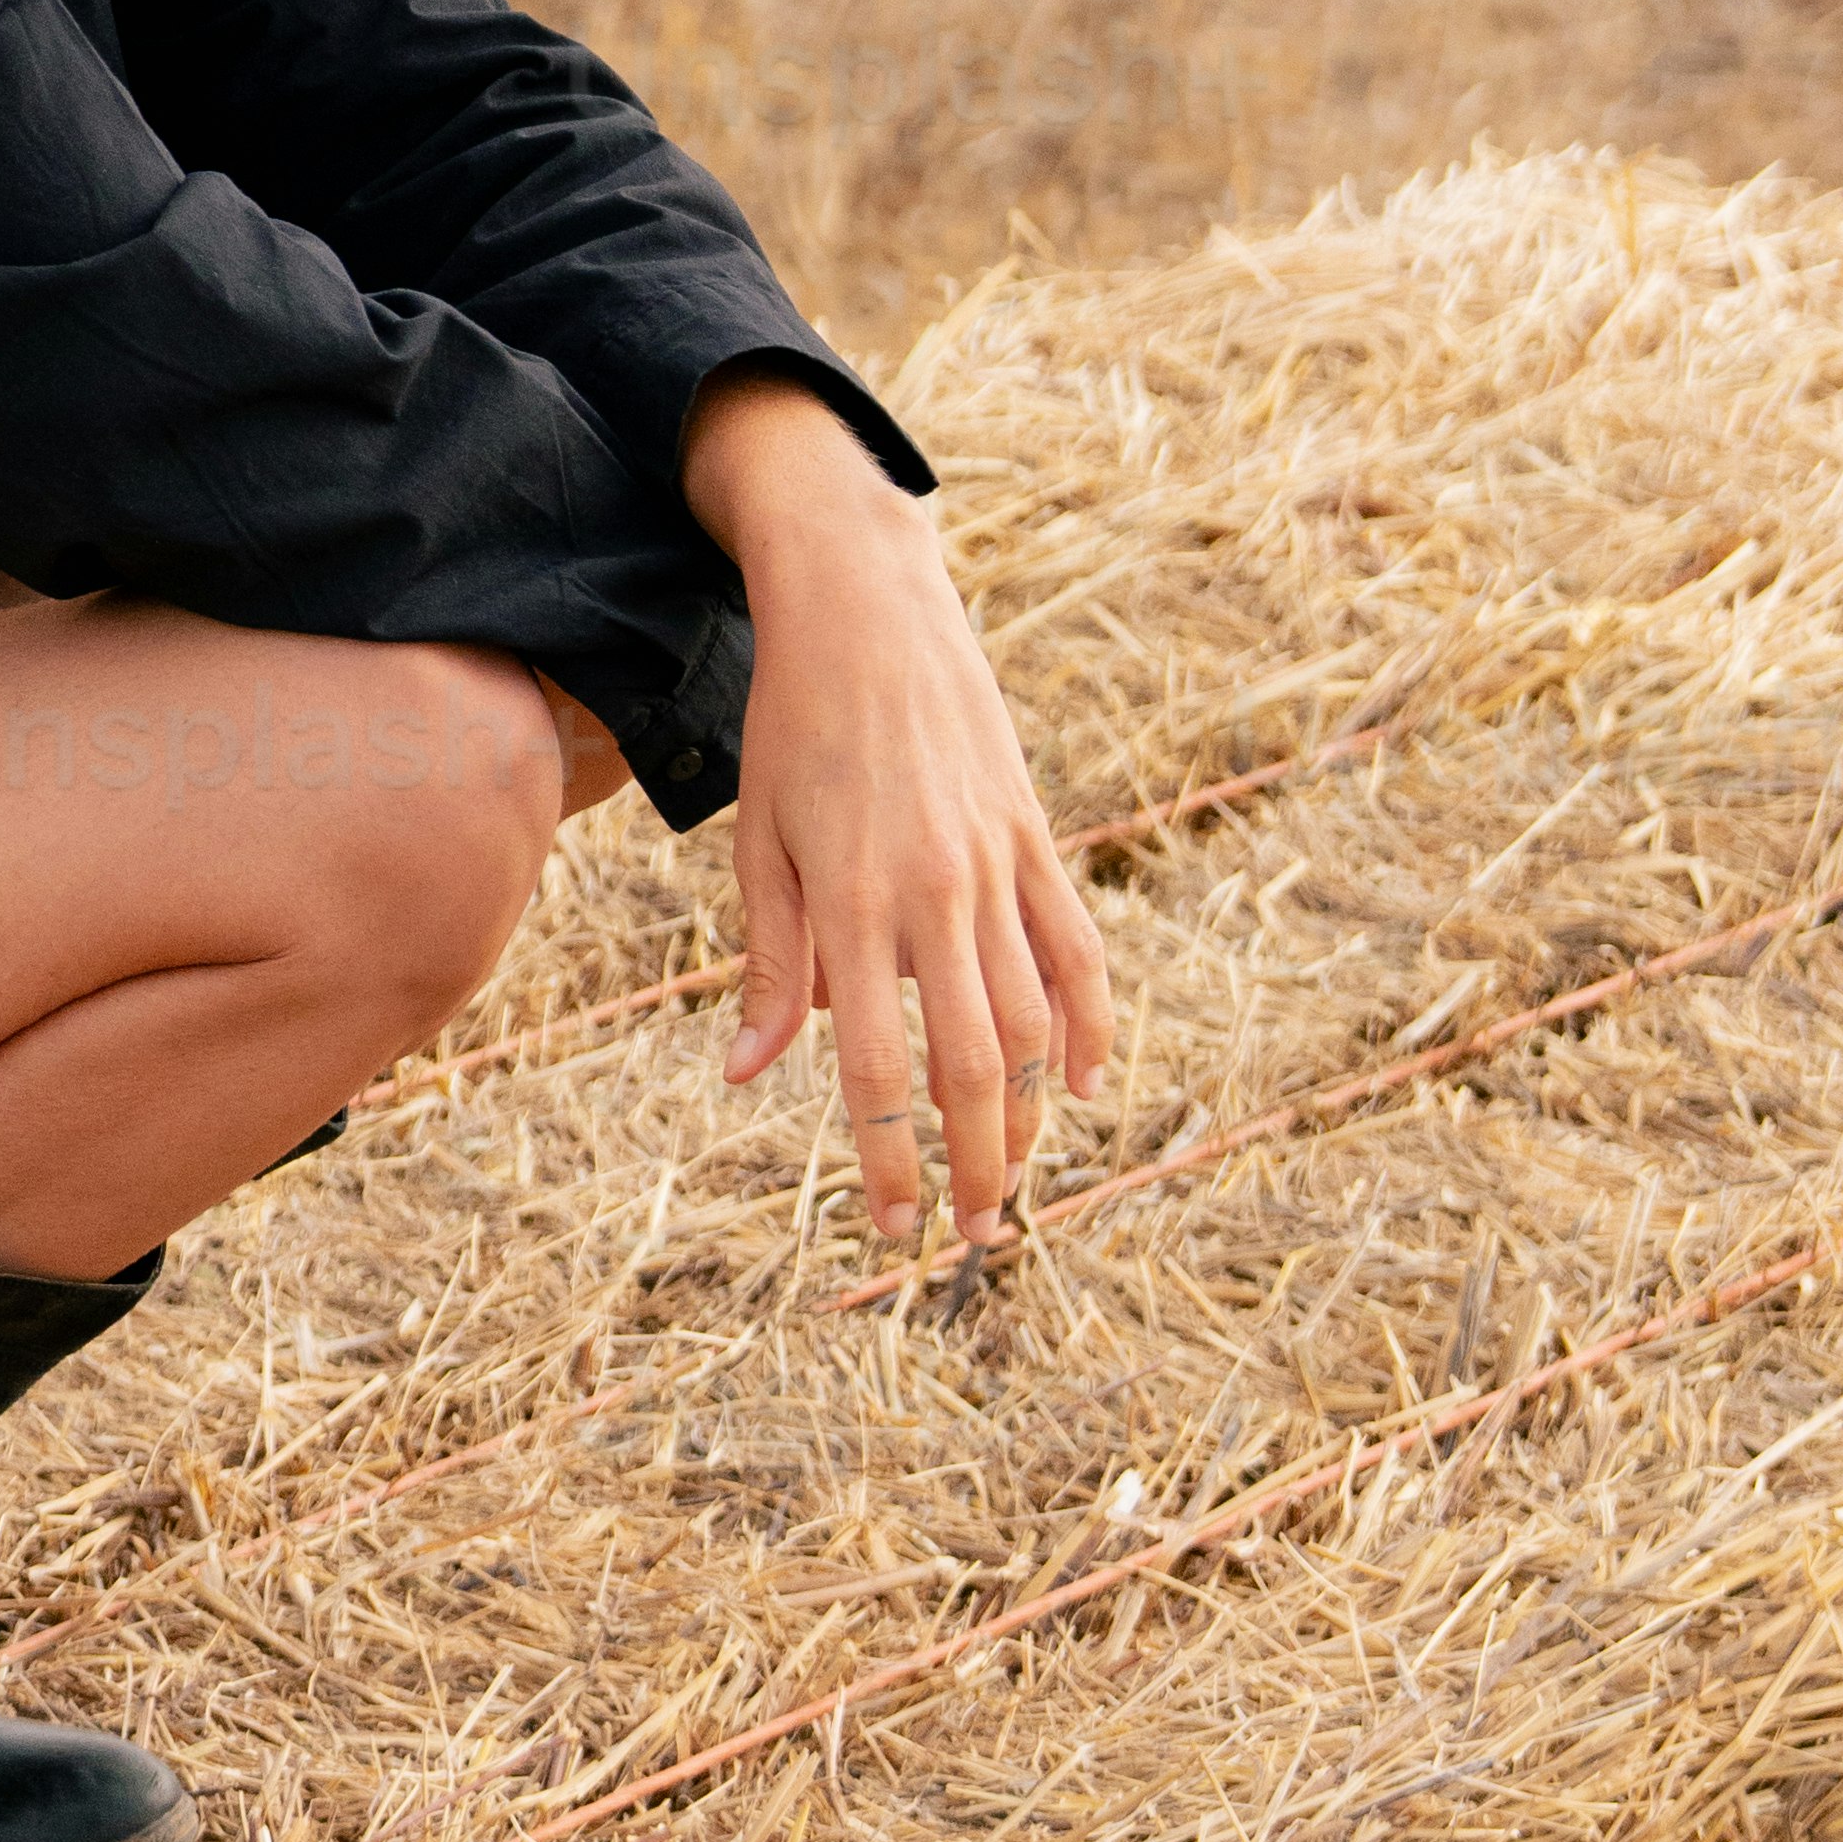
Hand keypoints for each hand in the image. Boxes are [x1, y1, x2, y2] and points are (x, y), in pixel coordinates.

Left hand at [681, 375, 1113, 1253]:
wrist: (865, 606)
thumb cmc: (793, 727)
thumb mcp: (761, 842)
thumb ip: (771, 964)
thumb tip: (753, 1073)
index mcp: (854, 901)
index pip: (879, 1068)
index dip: (886, 1159)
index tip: (887, 1229)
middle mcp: (936, 891)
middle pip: (973, 1064)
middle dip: (973, 1164)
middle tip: (970, 1235)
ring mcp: (997, 863)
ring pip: (1035, 1020)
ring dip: (1027, 1113)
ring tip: (1011, 1179)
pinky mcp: (1034, 836)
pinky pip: (1077, 949)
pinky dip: (1089, 1023)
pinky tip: (1079, 1084)